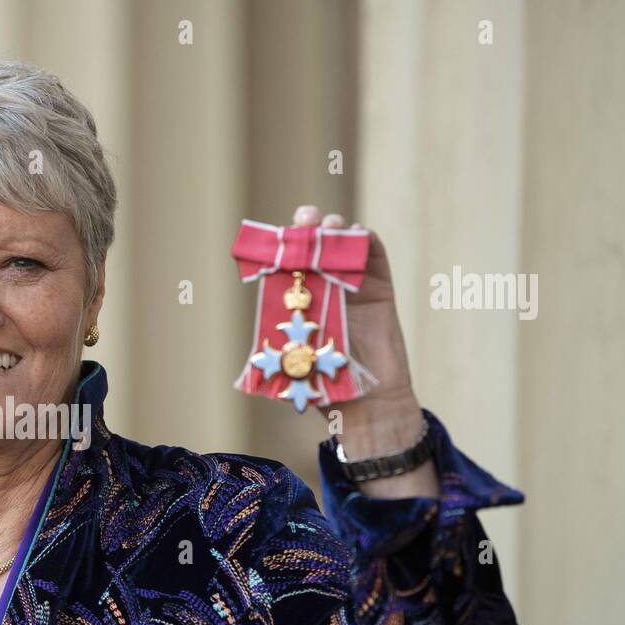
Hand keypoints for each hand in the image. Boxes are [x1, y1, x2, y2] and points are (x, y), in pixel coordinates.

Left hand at [290, 204, 437, 497]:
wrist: (365, 403)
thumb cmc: (323, 387)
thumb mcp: (288, 368)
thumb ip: (272, 357)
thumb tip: (245, 366)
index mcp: (295, 301)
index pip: (284, 263)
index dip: (281, 245)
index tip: (277, 237)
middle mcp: (321, 287)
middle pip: (312, 245)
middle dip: (307, 227)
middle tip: (305, 221)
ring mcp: (351, 284)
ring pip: (342, 243)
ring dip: (335, 228)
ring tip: (330, 227)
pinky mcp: (379, 287)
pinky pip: (374, 254)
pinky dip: (365, 239)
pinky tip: (357, 234)